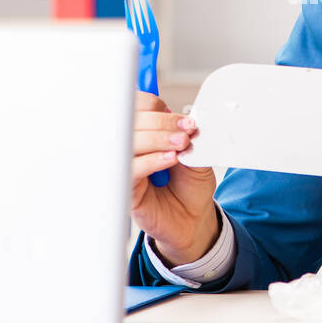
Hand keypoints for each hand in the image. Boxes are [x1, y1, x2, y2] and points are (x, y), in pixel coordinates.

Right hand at [131, 91, 218, 264]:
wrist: (192, 218)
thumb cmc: (189, 185)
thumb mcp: (196, 154)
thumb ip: (189, 136)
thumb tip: (185, 119)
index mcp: (142, 132)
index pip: (133, 107)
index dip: (152, 104)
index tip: (175, 113)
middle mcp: (129, 147)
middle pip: (129, 122)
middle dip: (161, 122)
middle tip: (186, 129)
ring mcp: (125, 167)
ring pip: (129, 142)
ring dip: (158, 139)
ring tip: (181, 145)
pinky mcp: (126, 189)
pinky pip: (131, 169)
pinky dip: (152, 160)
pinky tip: (170, 159)